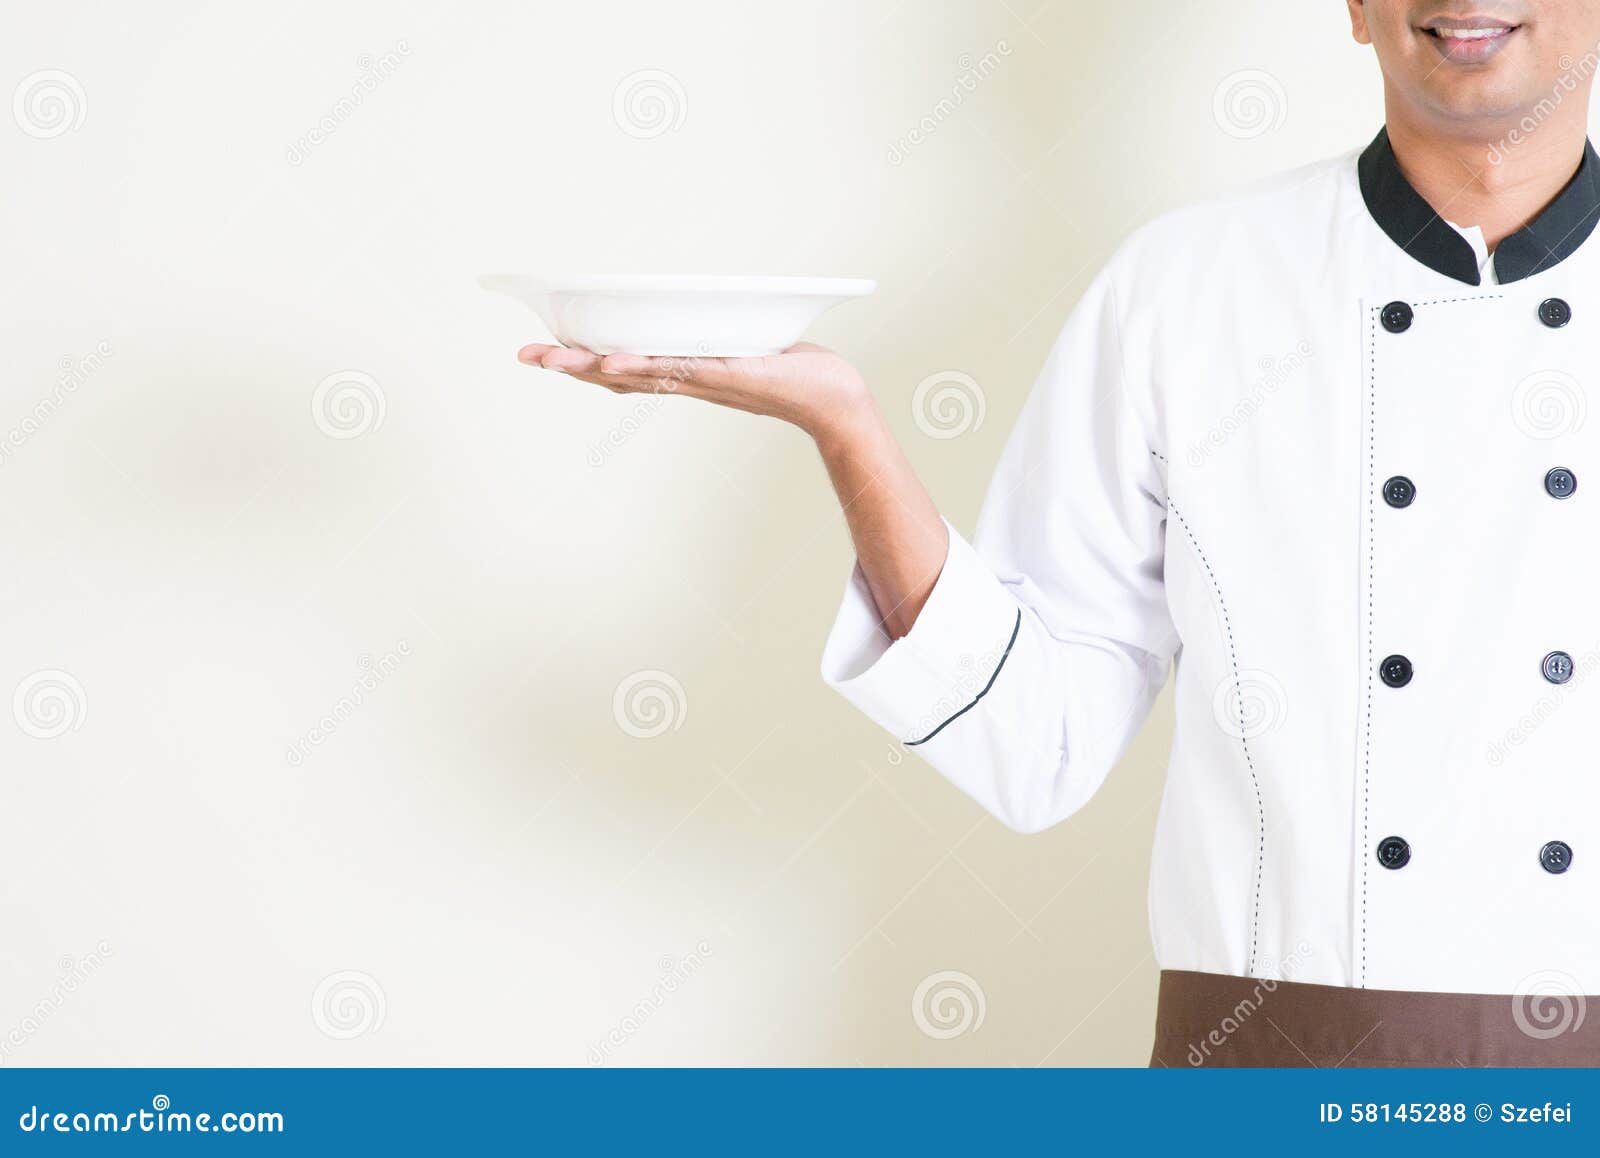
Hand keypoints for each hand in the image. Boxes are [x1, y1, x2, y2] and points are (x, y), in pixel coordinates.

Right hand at [516, 341, 870, 441]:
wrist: (832, 399)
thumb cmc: (792, 373)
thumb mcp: (743, 347)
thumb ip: (717, 339)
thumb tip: (701, 312)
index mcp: (684, 374)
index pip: (622, 371)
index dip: (581, 364)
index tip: (541, 353)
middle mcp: (686, 382)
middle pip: (615, 377)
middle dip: (569, 367)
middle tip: (525, 356)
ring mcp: (703, 380)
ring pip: (637, 374)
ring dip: (593, 367)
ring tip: (554, 360)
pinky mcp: (727, 374)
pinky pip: (679, 369)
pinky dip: (646, 364)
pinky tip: (615, 360)